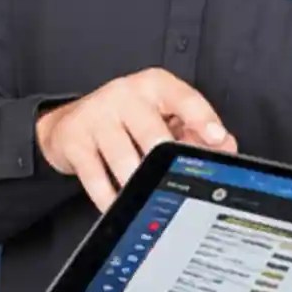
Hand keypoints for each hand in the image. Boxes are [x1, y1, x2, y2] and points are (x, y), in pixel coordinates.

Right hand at [36, 68, 237, 210]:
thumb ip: (194, 130)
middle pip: (153, 133)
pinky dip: (110, 198)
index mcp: (153, 85)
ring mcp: (97, 115)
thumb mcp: (159, 115)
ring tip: (149, 201)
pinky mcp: (74, 139)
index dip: (202, 118)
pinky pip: (96, 177)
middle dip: (166, 162)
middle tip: (177, 183)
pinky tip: (119, 206)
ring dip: (138, 185)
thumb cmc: (123, 120)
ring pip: (124, 159)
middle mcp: (124, 94)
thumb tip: (225, 147)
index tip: (217, 138)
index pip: (183, 98)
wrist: (67, 124)